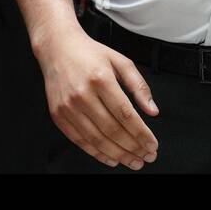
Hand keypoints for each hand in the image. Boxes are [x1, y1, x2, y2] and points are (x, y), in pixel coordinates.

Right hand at [35, 25, 159, 169]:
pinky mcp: (59, 116)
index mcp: (101, 79)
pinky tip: (111, 158)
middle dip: (133, 147)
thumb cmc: (91, 54)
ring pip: (96, 139)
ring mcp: (68, 107)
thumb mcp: (121, 61)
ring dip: (118, 154)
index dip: (141, 133)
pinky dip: (97, 153)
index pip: (125, 114)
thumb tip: (153, 110)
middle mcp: (82, 95)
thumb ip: (139, 86)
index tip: (152, 145)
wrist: (58, 48)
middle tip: (147, 157)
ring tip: (133, 161)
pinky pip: (80, 141)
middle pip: (112, 130)